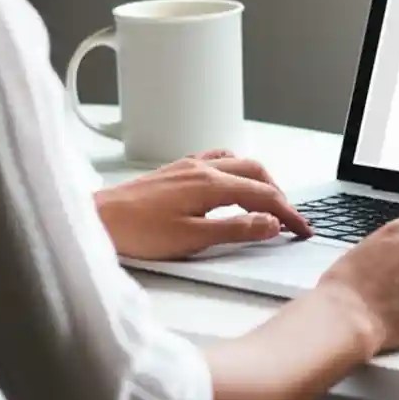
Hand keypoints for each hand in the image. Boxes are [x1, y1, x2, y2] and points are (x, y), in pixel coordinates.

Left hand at [95, 151, 312, 259]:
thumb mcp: (192, 239)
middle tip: (290, 219)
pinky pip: (216, 160)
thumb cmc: (136, 232)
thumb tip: (271, 222)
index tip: (302, 230)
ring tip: (266, 202)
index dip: (289, 214)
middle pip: (256, 172)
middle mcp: (202, 168)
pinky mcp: (175, 170)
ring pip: (238, 162)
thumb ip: (236, 229)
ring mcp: (188, 166)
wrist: (95, 219)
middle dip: (279, 194)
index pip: (264, 195)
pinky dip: (235, 170)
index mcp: (211, 184)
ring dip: (259, 179)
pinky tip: (230, 183)